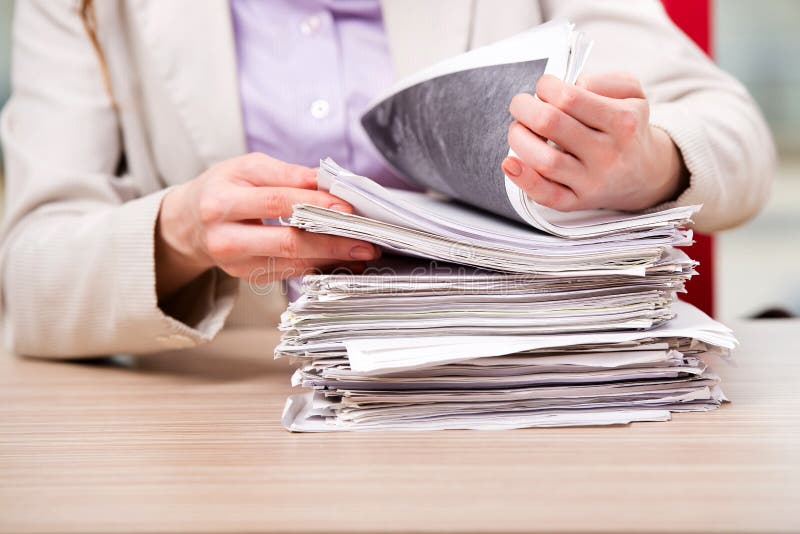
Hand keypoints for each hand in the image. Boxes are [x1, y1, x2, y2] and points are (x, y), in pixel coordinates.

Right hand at [155, 152, 378, 297]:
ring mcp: (234, 263)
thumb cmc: (224, 187)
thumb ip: (287, 174)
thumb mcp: (247, 168)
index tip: (349, 207)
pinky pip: (289, 272)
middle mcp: (224, 237)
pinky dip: (318, 265)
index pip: (278, 202)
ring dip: (331, 258)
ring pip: (291, 263)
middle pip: (287, 242)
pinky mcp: (247, 276)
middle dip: (331, 242)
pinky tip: (340, 259)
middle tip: (365, 241)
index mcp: (221, 202)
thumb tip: (327, 181)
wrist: (190, 221)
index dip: (316, 205)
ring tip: (361, 250)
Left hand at [502, 72, 688, 211]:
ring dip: (519, 138)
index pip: (570, 97)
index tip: (544, 87)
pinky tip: (510, 163)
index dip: (546, 86)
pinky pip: (546, 195)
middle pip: (550, 124)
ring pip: (545, 160)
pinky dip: (523, 179)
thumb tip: (571, 85)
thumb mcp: (633, 94)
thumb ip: (606, 80)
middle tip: (521, 105)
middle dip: (524, 108)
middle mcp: (608, 154)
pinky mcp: (578, 202)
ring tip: (518, 129)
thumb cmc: (628, 128)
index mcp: (622, 122)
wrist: (645, 174)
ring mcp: (592, 181)